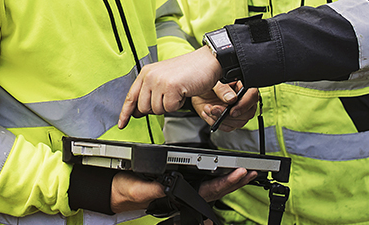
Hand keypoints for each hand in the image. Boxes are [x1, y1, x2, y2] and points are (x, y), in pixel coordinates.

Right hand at [110, 168, 257, 212]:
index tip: (239, 173)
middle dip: (235, 181)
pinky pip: (204, 181)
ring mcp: (184, 189)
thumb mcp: (137, 189)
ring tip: (247, 172)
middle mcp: (184, 194)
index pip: (206, 192)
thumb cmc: (127, 191)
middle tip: (252, 171)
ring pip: (213, 186)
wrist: (116, 191)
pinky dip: (218, 177)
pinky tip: (228, 174)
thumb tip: (168, 185)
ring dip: (231, 180)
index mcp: (177, 198)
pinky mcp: (181, 180)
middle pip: (216, 190)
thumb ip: (153, 189)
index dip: (224, 183)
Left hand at [118, 47, 221, 128]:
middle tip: (169, 97)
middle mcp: (150, 76)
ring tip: (177, 92)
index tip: (121, 124)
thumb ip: (150, 92)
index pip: (131, 96)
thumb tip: (139, 111)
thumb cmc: (189, 71)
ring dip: (169, 106)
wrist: (207, 62)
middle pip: (144, 108)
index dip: (125, 113)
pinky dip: (178, 105)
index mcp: (146, 73)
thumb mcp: (164, 78)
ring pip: (157, 110)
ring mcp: (159, 81)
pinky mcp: (171, 87)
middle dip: (157, 108)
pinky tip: (183, 93)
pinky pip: (170, 108)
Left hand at [191, 82, 258, 131]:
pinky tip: (207, 113)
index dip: (244, 105)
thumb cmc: (207, 81)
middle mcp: (243, 99)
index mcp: (242, 85)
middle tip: (214, 109)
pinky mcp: (230, 119)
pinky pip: (228, 127)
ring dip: (221, 119)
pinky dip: (216, 122)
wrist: (197, 87)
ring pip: (238, 122)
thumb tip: (232, 99)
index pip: (252, 96)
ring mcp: (237, 110)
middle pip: (248, 113)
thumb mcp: (213, 80)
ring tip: (208, 109)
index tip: (232, 111)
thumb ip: (223, 88)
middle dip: (229, 115)